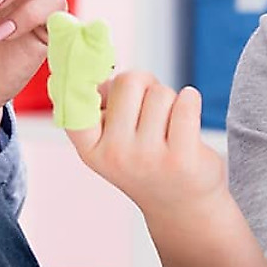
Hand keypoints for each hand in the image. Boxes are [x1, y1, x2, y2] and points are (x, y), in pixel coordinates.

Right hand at [67, 71, 224, 218]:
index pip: (76, 103)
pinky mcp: (181, 159)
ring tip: (168, 127)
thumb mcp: (112, 141)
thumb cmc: (146, 160)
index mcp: (91, 148)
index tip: (80, 59)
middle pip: (129, 81)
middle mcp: (115, 154)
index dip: (77, 77)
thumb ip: (100, 106)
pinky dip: (191, 100)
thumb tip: (95, 66)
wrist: (181, 207)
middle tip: (149, 110)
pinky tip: (187, 120)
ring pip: (160, 92)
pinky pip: (187, 102)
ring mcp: (148, 158)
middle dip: (145, 86)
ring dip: (170, 101)